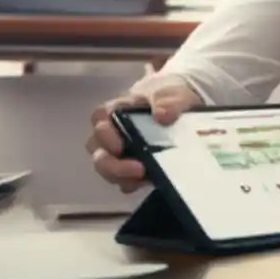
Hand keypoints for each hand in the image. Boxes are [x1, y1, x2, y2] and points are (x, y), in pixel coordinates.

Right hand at [86, 80, 201, 192]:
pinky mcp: (130, 167)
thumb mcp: (175, 95)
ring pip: (105, 167)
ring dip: (120, 176)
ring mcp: (119, 151)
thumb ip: (170, 102)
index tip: (120, 146)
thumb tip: (162, 115)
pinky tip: (148, 182)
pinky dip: (132, 183)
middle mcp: (111, 131)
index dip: (105, 134)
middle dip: (112, 164)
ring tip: (143, 179)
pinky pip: (122, 179)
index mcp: (118, 108)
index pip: (99, 117)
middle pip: (97, 149)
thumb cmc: (171, 100)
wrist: (183, 112)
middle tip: (137, 169)